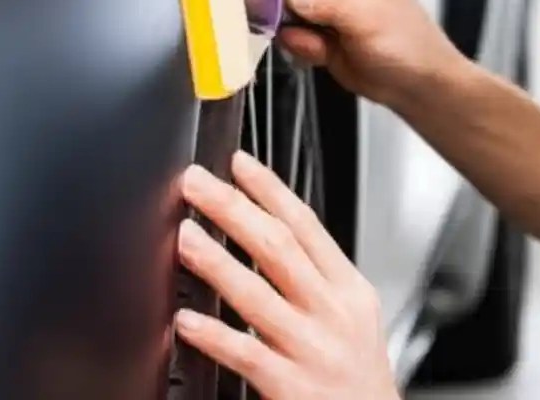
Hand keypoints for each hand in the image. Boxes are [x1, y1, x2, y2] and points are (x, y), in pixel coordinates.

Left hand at [175, 152, 400, 399]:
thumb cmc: (355, 378)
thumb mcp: (350, 317)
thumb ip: (314, 278)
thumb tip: (262, 231)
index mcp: (348, 290)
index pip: (307, 226)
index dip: (270, 189)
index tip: (237, 162)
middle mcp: (334, 314)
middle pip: (278, 247)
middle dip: (233, 209)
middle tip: (195, 183)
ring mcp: (313, 351)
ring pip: (259, 296)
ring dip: (217, 262)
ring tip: (184, 238)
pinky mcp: (293, 388)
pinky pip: (246, 355)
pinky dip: (214, 335)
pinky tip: (187, 321)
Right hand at [267, 0, 466, 109]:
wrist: (418, 84)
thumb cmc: (407, 44)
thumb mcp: (368, 19)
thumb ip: (328, 1)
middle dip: (277, 2)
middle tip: (290, 23)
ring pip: (276, 6)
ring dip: (291, 29)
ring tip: (320, 43)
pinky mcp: (313, 26)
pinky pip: (286, 32)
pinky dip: (300, 46)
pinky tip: (324, 53)